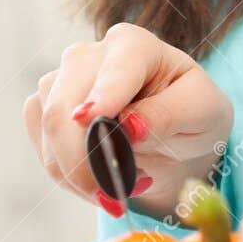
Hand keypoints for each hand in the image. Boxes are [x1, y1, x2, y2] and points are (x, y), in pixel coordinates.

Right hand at [23, 23, 233, 216]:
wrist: (174, 131)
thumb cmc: (192, 112)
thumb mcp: (201, 112)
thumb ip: (167, 115)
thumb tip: (129, 127)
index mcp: (134, 44)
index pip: (115, 70)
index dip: (103, 95)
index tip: (93, 118)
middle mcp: (88, 56)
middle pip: (66, 107)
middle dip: (86, 161)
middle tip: (118, 197)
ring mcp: (60, 80)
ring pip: (50, 133)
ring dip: (81, 176)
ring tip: (124, 187)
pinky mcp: (42, 109)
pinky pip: (44, 151)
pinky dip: (69, 178)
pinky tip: (100, 181)